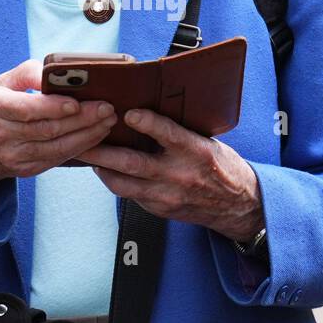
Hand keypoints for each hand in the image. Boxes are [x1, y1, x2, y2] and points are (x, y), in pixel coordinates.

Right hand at [0, 58, 117, 210]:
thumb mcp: (1, 83)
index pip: (26, 109)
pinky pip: (57, 159)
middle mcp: (0, 134)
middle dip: (82, 119)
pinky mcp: (25, 169)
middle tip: (107, 108)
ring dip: (87, 135)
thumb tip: (54, 71)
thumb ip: (27, 73)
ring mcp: (13, 156)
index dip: (53, 107)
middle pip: (47, 129)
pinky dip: (80, 148)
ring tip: (108, 121)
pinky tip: (96, 136)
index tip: (78, 102)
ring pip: (56, 147)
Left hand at [75, 108, 263, 240]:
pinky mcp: (159, 209)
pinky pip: (129, 195)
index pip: (168, 134)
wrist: (238, 206)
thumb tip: (147, 113)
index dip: (147, 123)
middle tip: (83, 139)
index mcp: (196, 152)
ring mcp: (167, 196)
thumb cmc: (222, 168)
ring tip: (86, 154)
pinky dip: (114, 181)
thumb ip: (180, 132)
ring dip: (101, 168)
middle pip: (132, 163)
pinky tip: (105, 169)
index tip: (129, 113)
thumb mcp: (208, 143)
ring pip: (123, 183)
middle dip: (102, 151)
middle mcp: (180, 175)